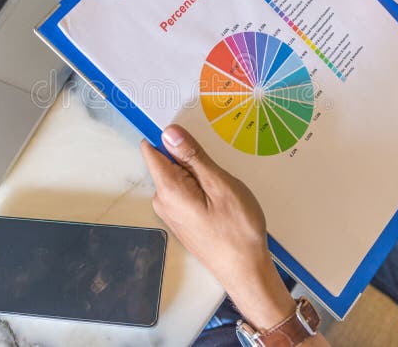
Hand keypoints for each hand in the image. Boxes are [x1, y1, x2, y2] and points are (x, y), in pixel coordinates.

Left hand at [140, 125, 294, 329]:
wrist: (245, 270)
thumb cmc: (237, 231)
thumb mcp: (220, 185)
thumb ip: (193, 157)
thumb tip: (169, 133)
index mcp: (168, 190)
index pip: (152, 149)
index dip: (167, 135)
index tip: (186, 128)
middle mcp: (163, 201)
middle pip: (168, 161)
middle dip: (190, 155)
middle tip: (218, 165)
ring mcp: (172, 211)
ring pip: (180, 176)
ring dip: (199, 172)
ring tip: (224, 184)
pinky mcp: (183, 218)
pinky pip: (186, 190)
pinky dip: (202, 186)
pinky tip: (222, 196)